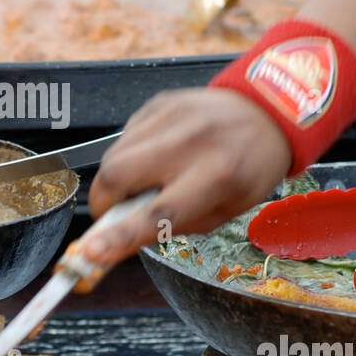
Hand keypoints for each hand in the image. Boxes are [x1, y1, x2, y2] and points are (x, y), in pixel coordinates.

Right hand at [83, 87, 291, 264]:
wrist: (266, 111)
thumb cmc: (247, 170)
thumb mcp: (224, 211)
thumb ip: (173, 225)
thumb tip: (119, 239)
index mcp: (217, 176)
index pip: (159, 212)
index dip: (120, 235)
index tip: (90, 252)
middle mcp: (190, 142)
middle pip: (118, 174)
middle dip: (102, 202)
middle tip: (112, 214)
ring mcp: (171, 116)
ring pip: (113, 154)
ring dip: (115, 179)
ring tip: (144, 181)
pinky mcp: (158, 102)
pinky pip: (125, 137)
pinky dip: (129, 155)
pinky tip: (154, 156)